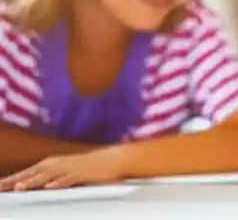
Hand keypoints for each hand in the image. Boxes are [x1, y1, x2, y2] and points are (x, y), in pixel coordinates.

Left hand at [0, 148, 127, 190]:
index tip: (0, 186)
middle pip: (34, 173)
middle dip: (16, 180)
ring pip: (48, 176)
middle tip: (1, 187)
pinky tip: (50, 187)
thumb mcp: (69, 171)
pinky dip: (59, 182)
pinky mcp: (83, 174)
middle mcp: (59, 164)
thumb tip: (40, 186)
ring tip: (19, 188)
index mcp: (54, 163)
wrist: (115, 159)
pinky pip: (69, 179)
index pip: (29, 172)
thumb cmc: (91, 167)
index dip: (13, 178)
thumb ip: (54, 177)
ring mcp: (71, 168)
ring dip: (34, 181)